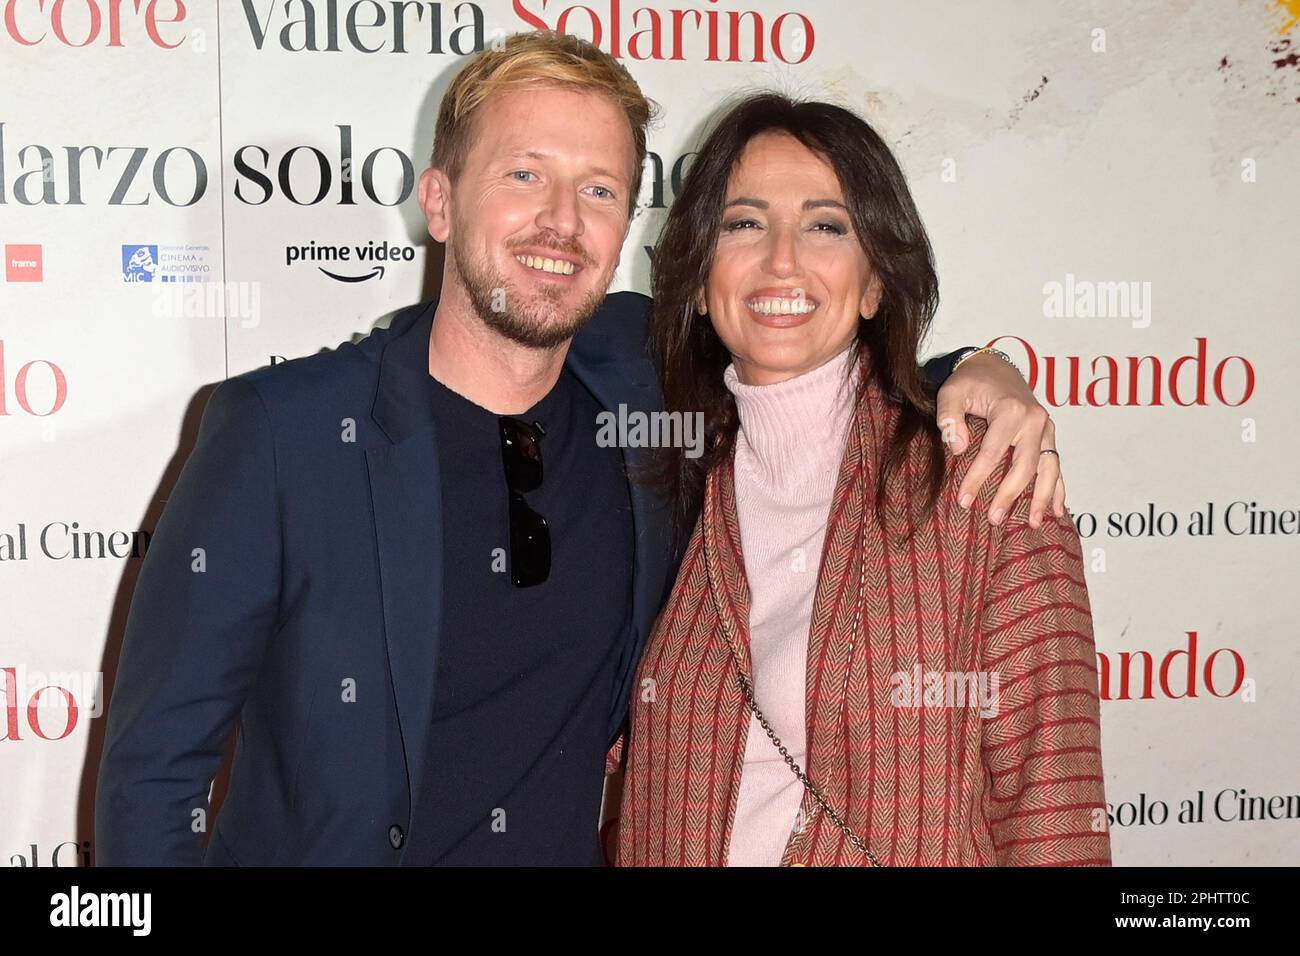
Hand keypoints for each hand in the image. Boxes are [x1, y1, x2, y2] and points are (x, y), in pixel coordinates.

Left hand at [936, 352, 1065, 527]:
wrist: (995, 366)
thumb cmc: (970, 381)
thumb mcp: (951, 392)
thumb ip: (949, 418)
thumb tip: (957, 448)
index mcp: (1011, 410)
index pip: (992, 452)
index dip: (977, 479)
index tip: (963, 501)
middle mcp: (1034, 420)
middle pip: (1025, 465)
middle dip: (1010, 495)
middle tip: (994, 519)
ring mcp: (1046, 428)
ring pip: (1049, 468)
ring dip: (1042, 497)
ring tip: (1034, 523)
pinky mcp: (1049, 434)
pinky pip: (1057, 464)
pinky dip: (1059, 488)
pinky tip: (1058, 511)